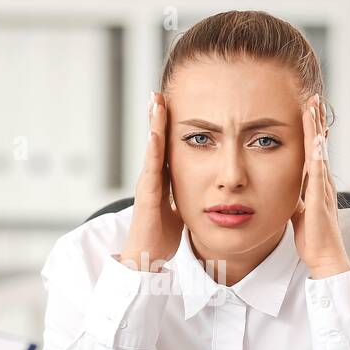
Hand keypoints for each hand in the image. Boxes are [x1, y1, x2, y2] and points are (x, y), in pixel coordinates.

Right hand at [119, 92, 181, 269]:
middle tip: (159, 92)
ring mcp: (147, 185)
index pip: (166, 146)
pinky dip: (152, 151)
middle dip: (157, 116)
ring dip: (153, 125)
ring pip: (151, 149)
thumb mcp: (179, 208)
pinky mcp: (147, 197)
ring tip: (155, 102)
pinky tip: (154, 134)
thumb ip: (186, 195)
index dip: (167, 125)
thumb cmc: (161, 235)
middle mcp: (152, 178)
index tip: (170, 102)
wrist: (147, 258)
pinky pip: (151, 170)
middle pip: (156, 140)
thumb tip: (202, 188)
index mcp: (161, 179)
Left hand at [290, 96, 349, 278]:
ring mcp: (323, 187)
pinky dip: (317, 150)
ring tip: (313, 104)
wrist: (325, 257)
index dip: (311, 129)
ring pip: (320, 150)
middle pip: (320, 143)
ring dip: (316, 126)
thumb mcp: (299, 210)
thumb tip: (285, 187)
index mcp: (317, 183)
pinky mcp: (320, 197)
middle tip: (312, 95)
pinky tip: (315, 135)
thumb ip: (295, 196)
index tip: (307, 108)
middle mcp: (323, 181)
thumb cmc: (312, 237)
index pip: (314, 149)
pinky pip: (318, 169)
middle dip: (316, 119)